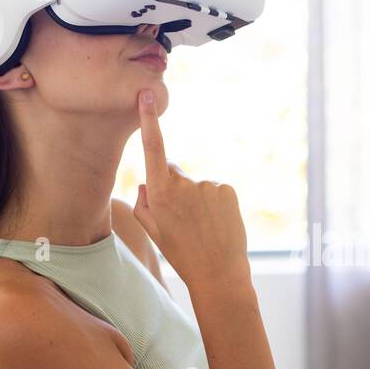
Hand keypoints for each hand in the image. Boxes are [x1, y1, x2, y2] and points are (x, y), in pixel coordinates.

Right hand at [132, 89, 250, 294]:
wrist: (218, 273)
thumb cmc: (181, 254)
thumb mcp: (153, 232)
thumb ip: (142, 204)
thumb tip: (146, 183)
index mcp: (159, 194)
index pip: (153, 149)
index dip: (149, 120)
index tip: (146, 95)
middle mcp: (183, 185)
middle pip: (173, 172)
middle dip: (174, 188)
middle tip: (183, 220)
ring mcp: (207, 185)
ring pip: (196, 185)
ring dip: (197, 200)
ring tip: (202, 227)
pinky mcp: (227, 189)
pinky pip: (215, 190)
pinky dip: (215, 203)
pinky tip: (216, 223)